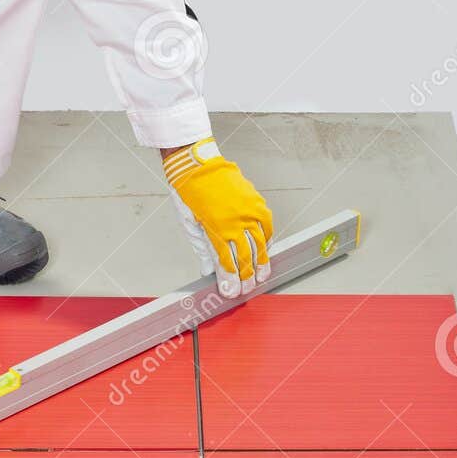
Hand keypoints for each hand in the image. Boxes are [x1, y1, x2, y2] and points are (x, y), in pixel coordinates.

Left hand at [163, 141, 273, 297]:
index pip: (227, 263)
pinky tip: (266, 248)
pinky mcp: (255, 201)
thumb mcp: (189, 224)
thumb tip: (207, 271)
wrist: (196, 165)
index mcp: (216, 230)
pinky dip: (268, 238)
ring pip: (260, 243)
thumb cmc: (189, 194)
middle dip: (247, 277)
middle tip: (247, 289)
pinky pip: (267, 223)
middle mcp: (234, 222)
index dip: (231, 280)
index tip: (232, 292)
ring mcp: (247, 211)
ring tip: (261, 276)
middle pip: (246, 257)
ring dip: (261, 262)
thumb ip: (202, 250)